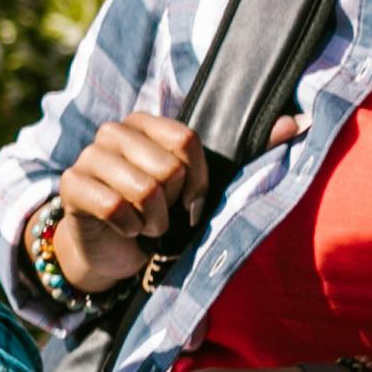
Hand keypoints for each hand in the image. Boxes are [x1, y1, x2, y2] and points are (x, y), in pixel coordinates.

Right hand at [46, 110, 306, 292]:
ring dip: (153, 220)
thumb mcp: (205, 183)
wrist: (116, 250)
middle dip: (173, 204)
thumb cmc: (163, 212)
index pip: (186, 141)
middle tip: (165, 214)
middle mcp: (113, 132)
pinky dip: (129, 229)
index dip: (197, 179)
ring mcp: (88, 157)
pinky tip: (126, 230)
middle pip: (166, 167)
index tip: (192, 198)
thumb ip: (251, 149)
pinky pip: (113, 208)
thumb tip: (300, 121)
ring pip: (142, 189)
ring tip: (147, 225)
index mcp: (145, 122)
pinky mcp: (71, 186)